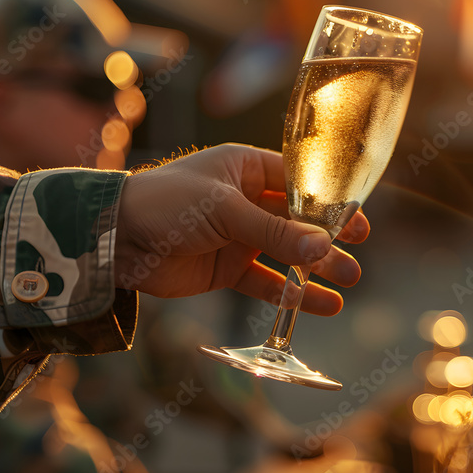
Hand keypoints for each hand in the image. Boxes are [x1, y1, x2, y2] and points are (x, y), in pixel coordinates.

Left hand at [114, 144, 369, 314]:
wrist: (114, 239)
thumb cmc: (166, 204)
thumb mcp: (225, 211)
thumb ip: (275, 232)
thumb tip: (325, 248)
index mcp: (246, 169)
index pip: (300, 184)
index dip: (331, 204)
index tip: (359, 223)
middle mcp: (246, 200)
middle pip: (298, 222)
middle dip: (328, 242)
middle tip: (356, 259)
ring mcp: (237, 236)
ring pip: (286, 254)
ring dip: (314, 270)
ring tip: (346, 285)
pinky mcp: (225, 268)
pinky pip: (264, 280)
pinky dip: (287, 292)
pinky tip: (312, 303)